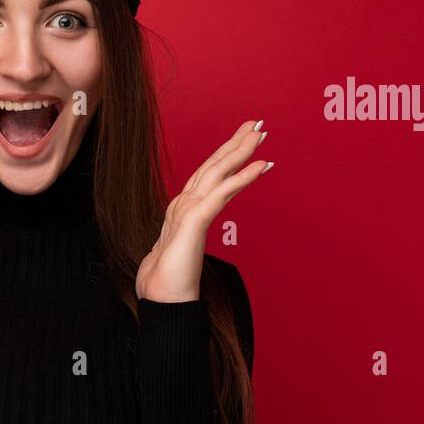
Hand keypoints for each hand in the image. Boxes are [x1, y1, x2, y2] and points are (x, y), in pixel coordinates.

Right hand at [135, 120, 271, 302]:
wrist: (162, 300)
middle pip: (212, 166)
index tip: (245, 143)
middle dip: (234, 143)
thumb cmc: (169, 283)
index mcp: (183, 212)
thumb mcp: (182, 254)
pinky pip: (223, 192)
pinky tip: (262, 164)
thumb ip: (185, 241)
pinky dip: (244, 176)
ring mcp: (187, 211)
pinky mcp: (193, 220)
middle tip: (256, 123)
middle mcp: (184, 205)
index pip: (208, 178)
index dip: (226, 159)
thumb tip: (189, 242)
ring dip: (240, 151)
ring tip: (260, 133)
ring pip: (217, 172)